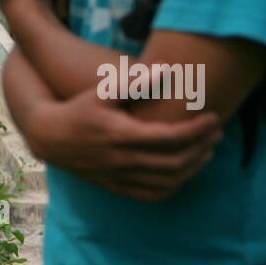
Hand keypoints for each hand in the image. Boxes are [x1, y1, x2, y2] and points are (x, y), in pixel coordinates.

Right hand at [28, 91, 223, 201]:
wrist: (50, 137)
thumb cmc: (79, 108)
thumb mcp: (101, 90)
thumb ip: (135, 81)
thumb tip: (168, 70)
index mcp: (120, 135)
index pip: (171, 137)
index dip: (198, 128)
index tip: (212, 117)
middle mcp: (122, 159)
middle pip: (176, 162)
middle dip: (203, 147)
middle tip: (215, 132)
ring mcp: (119, 176)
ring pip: (168, 182)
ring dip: (194, 168)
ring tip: (206, 151)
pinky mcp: (116, 186)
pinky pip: (153, 195)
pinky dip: (175, 186)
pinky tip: (184, 171)